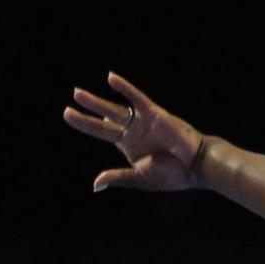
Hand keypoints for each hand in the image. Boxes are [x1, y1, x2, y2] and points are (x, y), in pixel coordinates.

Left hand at [63, 72, 205, 191]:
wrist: (195, 166)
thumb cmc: (171, 175)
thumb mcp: (140, 178)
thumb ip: (118, 177)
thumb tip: (95, 185)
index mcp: (129, 147)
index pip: (103, 132)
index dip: (86, 124)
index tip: (69, 115)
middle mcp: (133, 132)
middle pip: (105, 119)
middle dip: (88, 110)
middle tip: (74, 97)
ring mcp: (143, 122)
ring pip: (115, 109)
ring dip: (97, 102)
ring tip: (78, 94)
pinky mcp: (154, 114)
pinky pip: (137, 99)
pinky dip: (125, 89)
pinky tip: (111, 79)